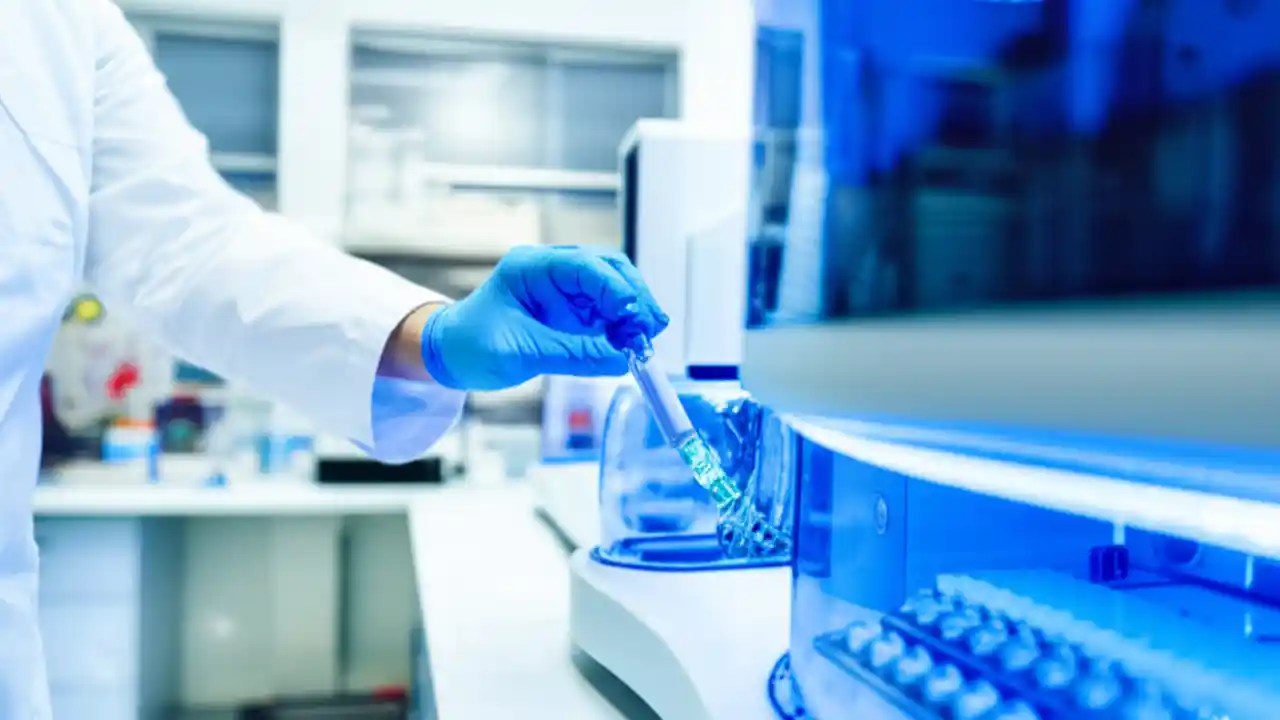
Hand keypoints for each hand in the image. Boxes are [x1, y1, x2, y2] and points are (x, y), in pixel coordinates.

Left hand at [420, 245, 668, 390]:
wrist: (450, 354)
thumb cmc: (471, 344)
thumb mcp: (520, 353)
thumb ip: (572, 354)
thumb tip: (620, 360)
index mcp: (532, 268)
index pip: (586, 266)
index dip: (615, 288)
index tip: (635, 315)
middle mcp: (553, 273)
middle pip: (608, 270)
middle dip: (634, 296)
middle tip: (652, 327)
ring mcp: (564, 291)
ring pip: (612, 290)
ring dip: (632, 312)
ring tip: (646, 340)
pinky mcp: (570, 313)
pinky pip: (605, 314)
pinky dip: (622, 328)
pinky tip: (632, 345)